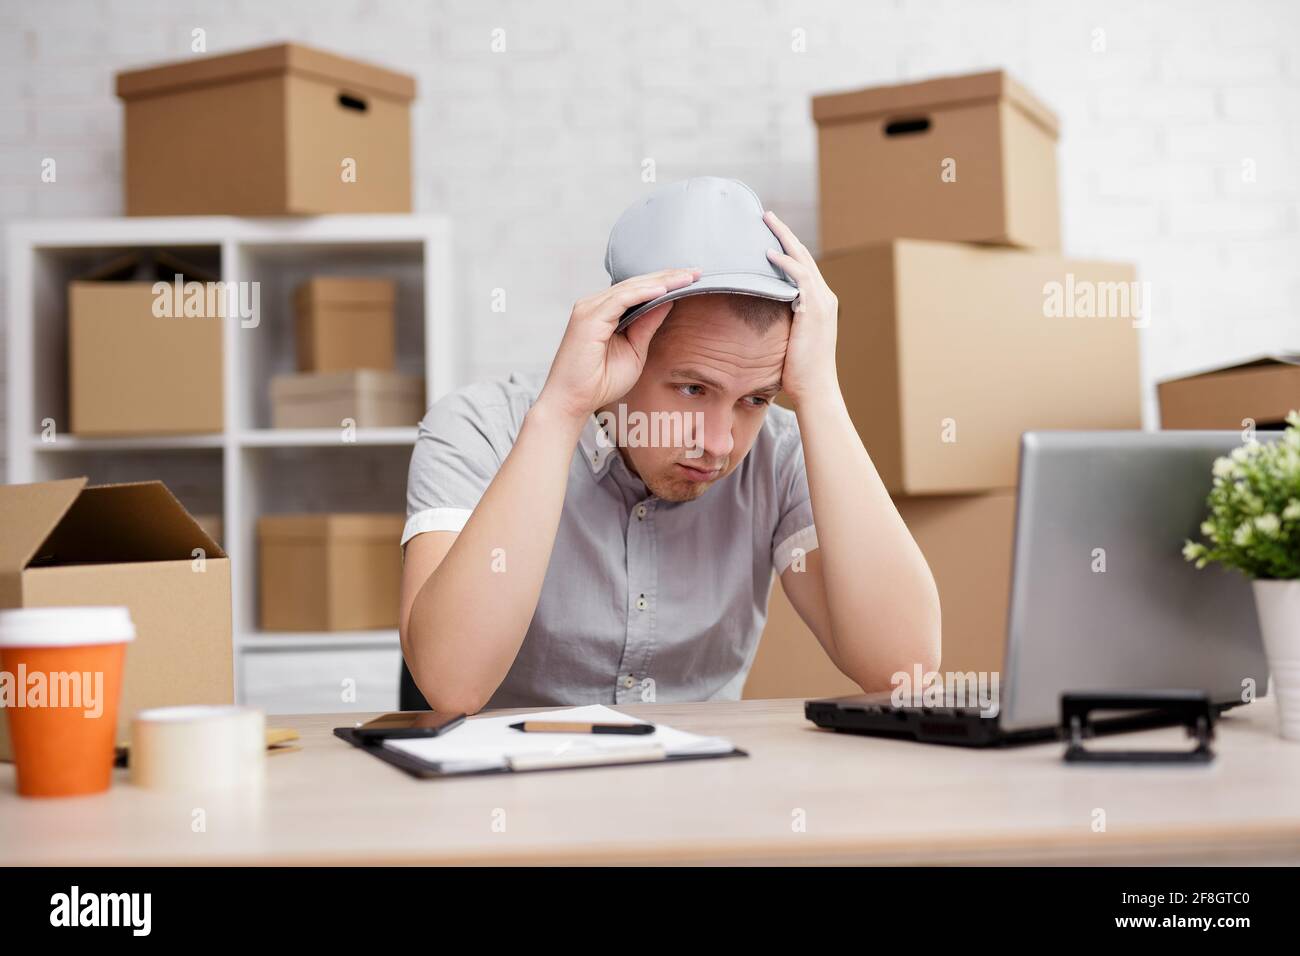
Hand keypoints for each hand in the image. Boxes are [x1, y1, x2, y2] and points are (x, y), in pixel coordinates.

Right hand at [537, 267, 700, 421]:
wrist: (573, 400)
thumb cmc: (600, 382)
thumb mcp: (635, 350)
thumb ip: (648, 325)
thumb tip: (667, 302)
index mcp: (604, 311)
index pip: (638, 290)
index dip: (665, 283)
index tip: (692, 279)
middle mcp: (595, 305)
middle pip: (636, 284)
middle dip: (668, 276)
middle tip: (697, 271)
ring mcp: (589, 309)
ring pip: (630, 288)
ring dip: (661, 282)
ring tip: (686, 277)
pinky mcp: (588, 318)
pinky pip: (620, 300)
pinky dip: (643, 293)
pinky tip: (663, 290)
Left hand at [763, 210, 839, 406]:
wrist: (815, 389)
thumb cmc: (799, 372)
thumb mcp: (789, 340)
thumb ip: (781, 322)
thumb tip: (759, 316)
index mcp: (820, 303)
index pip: (804, 267)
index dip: (788, 248)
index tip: (771, 235)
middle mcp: (824, 297)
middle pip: (804, 256)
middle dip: (785, 234)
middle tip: (766, 215)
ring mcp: (821, 302)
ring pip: (802, 259)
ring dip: (783, 238)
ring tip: (766, 221)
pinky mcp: (814, 310)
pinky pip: (798, 278)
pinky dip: (784, 263)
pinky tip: (768, 254)